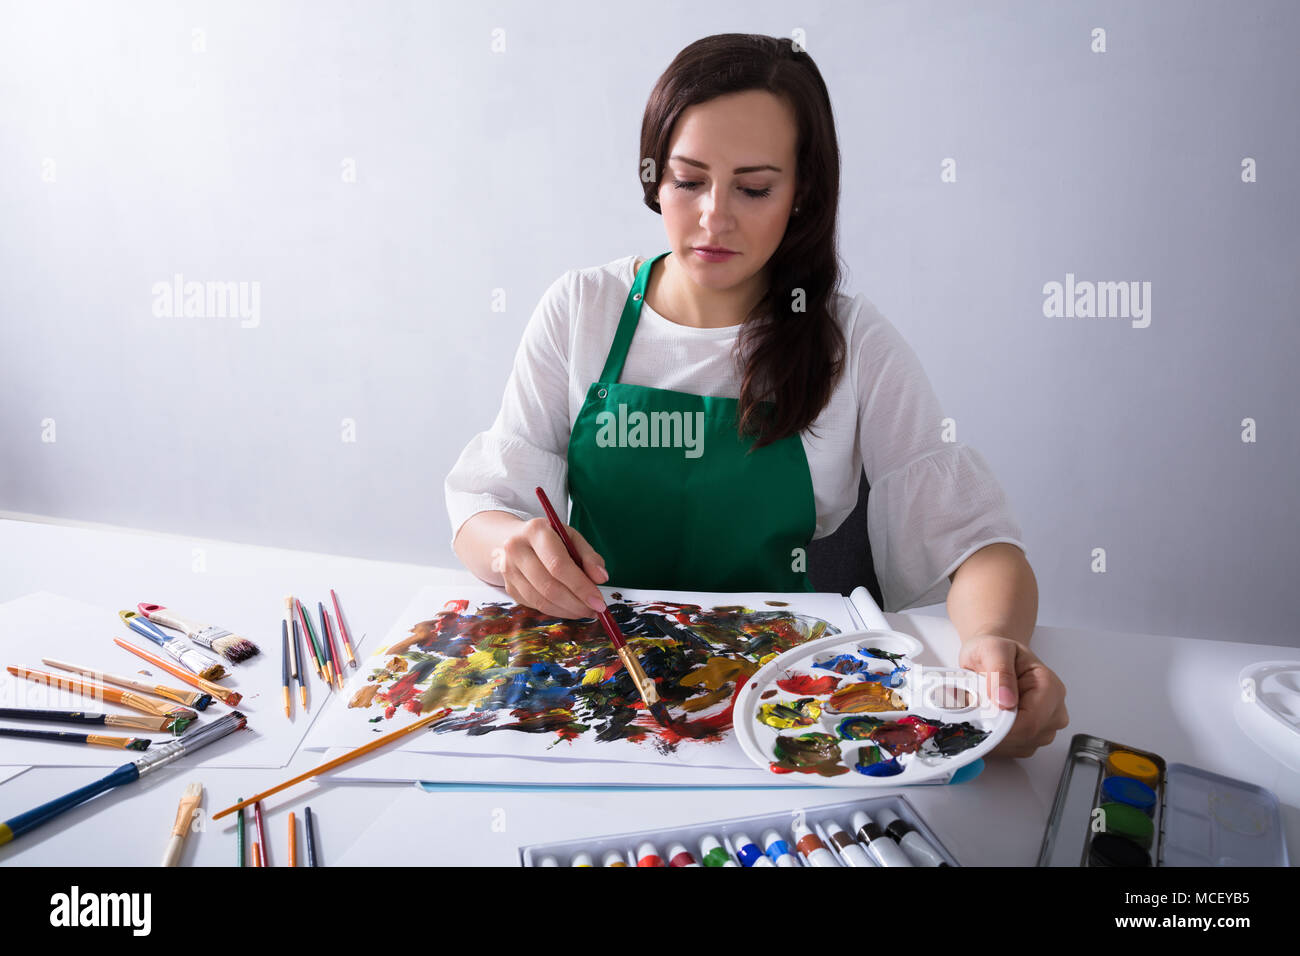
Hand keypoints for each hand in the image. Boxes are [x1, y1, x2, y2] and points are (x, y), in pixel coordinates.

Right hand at [493, 517, 609, 619]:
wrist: (513, 539)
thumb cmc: (549, 539)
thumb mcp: (571, 538)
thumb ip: (589, 556)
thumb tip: (601, 578)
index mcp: (535, 531)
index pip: (558, 565)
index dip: (580, 586)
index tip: (598, 601)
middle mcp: (517, 550)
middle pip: (549, 586)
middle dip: (576, 603)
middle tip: (595, 610)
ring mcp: (509, 570)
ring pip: (541, 601)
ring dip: (568, 611)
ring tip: (586, 610)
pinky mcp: (509, 588)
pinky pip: (536, 606)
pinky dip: (557, 611)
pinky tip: (570, 608)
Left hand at [958, 634, 1067, 758]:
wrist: (993, 655)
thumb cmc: (994, 651)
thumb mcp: (992, 649)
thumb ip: (1000, 672)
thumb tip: (1006, 699)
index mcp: (1049, 687)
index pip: (1031, 722)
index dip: (1003, 728)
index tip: (980, 722)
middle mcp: (1053, 709)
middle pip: (1026, 737)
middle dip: (996, 731)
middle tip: (975, 712)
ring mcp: (1045, 725)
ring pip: (1020, 746)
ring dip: (995, 737)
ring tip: (982, 712)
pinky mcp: (1033, 736)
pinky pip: (1014, 749)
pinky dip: (997, 741)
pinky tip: (987, 722)